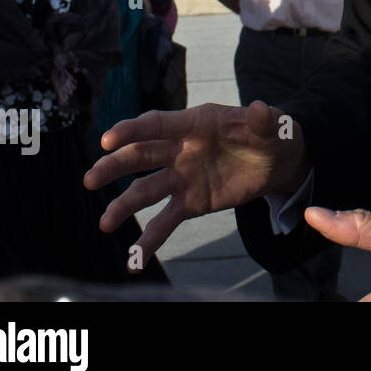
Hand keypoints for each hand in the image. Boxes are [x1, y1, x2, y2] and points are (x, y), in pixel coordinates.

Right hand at [83, 101, 309, 260]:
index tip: (108, 139)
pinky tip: (133, 261)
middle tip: (91, 179)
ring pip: (146, 190)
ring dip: (123, 206)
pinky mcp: (190, 202)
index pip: (158, 124)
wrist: (278, 161)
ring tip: (105, 223)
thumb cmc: (270, 134)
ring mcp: (182, 177)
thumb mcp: (273, 125)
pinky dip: (148, 240)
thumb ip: (264, 120)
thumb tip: (262, 109)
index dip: (132, 129)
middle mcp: (181, 150)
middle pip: (141, 156)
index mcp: (196, 124)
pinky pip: (165, 221)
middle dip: (114, 166)